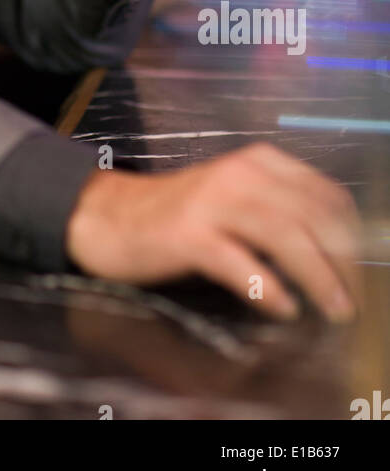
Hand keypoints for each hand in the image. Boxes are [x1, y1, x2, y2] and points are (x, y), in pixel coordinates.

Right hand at [65, 143, 361, 321]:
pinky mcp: (186, 233)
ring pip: (283, 234)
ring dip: (316, 276)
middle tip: (350, 301)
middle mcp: (238, 173)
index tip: (359, 273)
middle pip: (310, 215)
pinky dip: (267, 286)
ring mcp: (211, 201)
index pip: (326, 194)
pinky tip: (282, 307)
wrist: (110, 215)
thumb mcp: (235, 197)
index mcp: (258, 162)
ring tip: (330, 308)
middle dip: (341, 262)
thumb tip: (335, 252)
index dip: (351, 237)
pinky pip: (238, 261)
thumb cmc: (179, 214)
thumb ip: (279, 209)